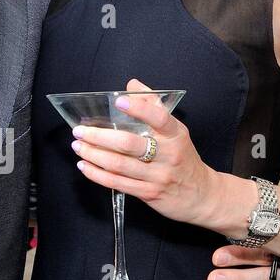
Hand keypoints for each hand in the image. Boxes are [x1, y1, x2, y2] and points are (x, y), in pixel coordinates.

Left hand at [71, 78, 219, 226]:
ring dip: (94, 154)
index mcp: (175, 134)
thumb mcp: (176, 131)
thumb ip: (153, 106)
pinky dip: (98, 174)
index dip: (138, 109)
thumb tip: (133, 85)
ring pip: (119, 164)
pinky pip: (118, 183)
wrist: (201, 194)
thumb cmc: (183, 158)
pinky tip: (85, 166)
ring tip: (78, 146)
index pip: (158, 117)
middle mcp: (167, 154)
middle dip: (100, 136)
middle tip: (80, 130)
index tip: (118, 101)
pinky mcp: (149, 193)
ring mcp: (158, 175)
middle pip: (129, 143)